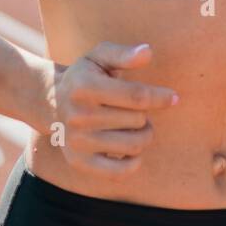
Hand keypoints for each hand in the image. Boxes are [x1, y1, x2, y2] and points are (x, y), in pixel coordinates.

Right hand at [48, 42, 178, 176]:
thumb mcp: (100, 57)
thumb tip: (147, 52)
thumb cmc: (86, 75)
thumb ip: (124, 54)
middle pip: (138, 120)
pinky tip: (131, 149)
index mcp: (85, 86)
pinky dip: (134, 162)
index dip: (160, 97)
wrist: (52, 102)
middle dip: (145, 114)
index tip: (174, 97)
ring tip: (134, 126)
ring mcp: (77, 141)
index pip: (136, 96)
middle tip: (136, 109)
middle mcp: (78, 115)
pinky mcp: (79, 162)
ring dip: (143, 135)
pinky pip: (120, 172)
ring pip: (134, 145)